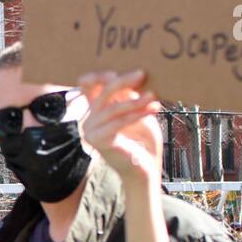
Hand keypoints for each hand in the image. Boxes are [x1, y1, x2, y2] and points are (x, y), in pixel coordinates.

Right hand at [78, 70, 163, 189]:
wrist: (142, 171)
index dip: (98, 75)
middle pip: (102, 91)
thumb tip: (131, 77)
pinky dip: (138, 114)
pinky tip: (154, 108)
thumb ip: (130, 97)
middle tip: (141, 74)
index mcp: (94, 112)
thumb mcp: (137, 112)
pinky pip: (120, 122)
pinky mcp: (99, 141)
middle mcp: (87, 120)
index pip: (88, 86)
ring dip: (136, 100)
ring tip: (153, 95)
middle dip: (122, 81)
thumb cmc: (142, 142)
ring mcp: (90, 131)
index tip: (117, 70)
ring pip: (113, 107)